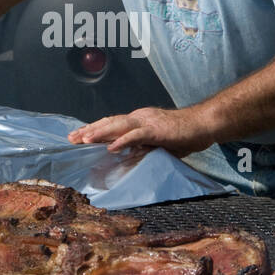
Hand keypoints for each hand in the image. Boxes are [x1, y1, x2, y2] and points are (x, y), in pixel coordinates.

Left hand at [67, 106, 215, 156]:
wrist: (203, 125)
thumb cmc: (184, 135)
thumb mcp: (158, 143)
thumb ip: (143, 147)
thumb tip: (129, 157)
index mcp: (139, 120)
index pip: (112, 123)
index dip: (94, 129)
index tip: (78, 136)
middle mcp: (139, 117)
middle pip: (109, 122)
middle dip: (89, 130)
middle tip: (71, 138)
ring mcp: (147, 122)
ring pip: (118, 125)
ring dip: (100, 132)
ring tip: (83, 139)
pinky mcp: (157, 130)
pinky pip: (136, 135)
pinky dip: (122, 141)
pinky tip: (111, 148)